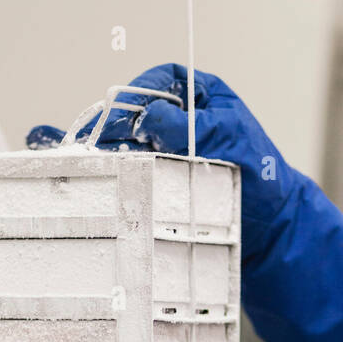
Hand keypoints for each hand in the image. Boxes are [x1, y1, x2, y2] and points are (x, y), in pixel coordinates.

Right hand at [27, 64, 342, 341]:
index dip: (139, 96)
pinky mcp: (159, 204)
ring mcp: (168, 170)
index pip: (162, 84)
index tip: (122, 122)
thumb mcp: (243, 155)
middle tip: (83, 149)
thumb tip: (151, 118)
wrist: (281, 257)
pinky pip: (122, 189)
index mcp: (208, 106)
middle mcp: (184, 133)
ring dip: (92, 162)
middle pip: (131, 120)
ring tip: (61, 169)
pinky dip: (96, 188)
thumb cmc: (270, 201)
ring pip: (120, 155)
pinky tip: (66, 189)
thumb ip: (205, 130)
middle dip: (104, 132)